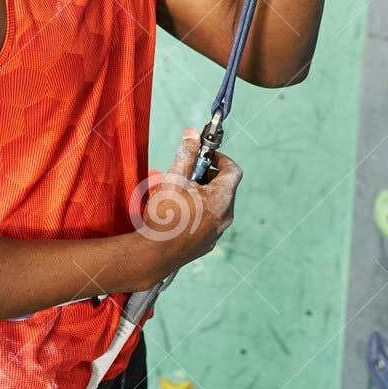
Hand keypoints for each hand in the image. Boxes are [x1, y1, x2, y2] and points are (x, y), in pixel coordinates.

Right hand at [137, 129, 241, 279]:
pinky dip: (198, 210)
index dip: (220, 158)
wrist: (154, 255)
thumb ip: (186, 154)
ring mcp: (217, 232)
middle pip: (224, 187)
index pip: (233, 170)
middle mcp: (225, 217)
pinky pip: (208, 220)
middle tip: (187, 173)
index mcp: (221, 199)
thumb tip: (192, 133)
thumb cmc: (164, 217)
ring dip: (201, 193)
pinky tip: (177, 212)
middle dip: (206, 175)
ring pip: (215, 204)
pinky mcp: (207, 244)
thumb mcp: (174, 179)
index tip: (205, 155)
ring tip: (178, 192)